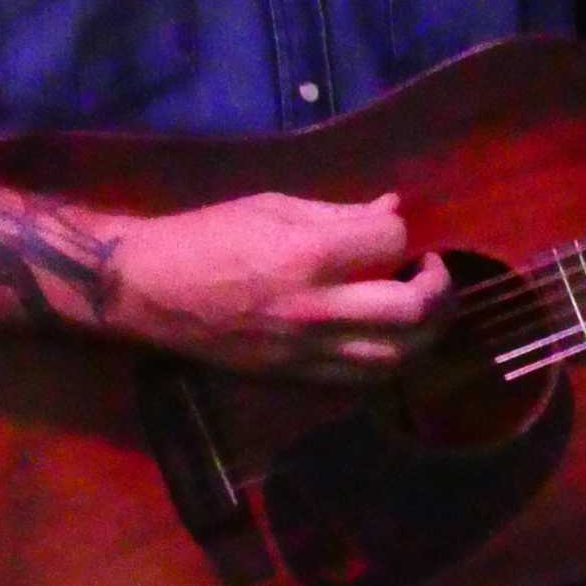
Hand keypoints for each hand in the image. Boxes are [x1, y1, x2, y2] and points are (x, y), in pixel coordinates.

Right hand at [114, 189, 454, 379]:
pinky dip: (390, 358)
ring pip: (397, 356)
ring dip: (424, 331)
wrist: (148, 290)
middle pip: (412, 310)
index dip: (402, 231)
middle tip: (429, 271)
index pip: (391, 241)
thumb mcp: (272, 207)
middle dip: (437, 288)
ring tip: (418, 306)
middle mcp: (316, 309)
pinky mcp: (296, 377)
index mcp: (307, 255)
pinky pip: (364, 378)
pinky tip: (387, 336)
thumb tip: (393, 209)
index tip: (392, 229)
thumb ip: (340, 213)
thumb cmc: (206, 236)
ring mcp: (307, 350)